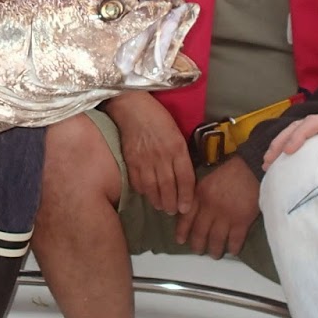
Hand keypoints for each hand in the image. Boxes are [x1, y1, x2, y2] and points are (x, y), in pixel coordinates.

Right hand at [107, 91, 195, 214]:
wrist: (132, 106)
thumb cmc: (157, 116)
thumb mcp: (176, 132)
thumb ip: (179, 152)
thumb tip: (181, 172)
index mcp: (177, 148)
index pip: (185, 178)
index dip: (186, 196)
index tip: (186, 208)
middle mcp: (162, 156)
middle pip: (169, 186)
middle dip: (172, 203)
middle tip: (173, 212)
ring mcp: (145, 159)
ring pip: (153, 187)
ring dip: (157, 200)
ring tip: (161, 207)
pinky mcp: (130, 159)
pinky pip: (137, 181)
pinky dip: (142, 190)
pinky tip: (146, 194)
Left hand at [172, 155, 258, 256]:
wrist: (251, 168)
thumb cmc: (229, 173)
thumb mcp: (206, 181)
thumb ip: (197, 196)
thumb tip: (188, 212)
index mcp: (199, 196)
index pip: (186, 218)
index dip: (182, 231)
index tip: (180, 241)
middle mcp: (210, 208)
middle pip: (200, 232)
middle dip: (197, 245)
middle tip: (198, 251)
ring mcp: (226, 216)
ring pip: (216, 240)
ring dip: (214, 250)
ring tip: (215, 254)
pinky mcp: (242, 221)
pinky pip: (235, 240)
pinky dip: (233, 247)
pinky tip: (232, 250)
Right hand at [263, 107, 317, 168]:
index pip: (315, 123)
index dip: (300, 136)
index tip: (289, 152)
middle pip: (301, 124)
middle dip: (281, 140)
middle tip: (268, 160)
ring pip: (301, 129)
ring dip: (283, 143)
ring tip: (269, 161)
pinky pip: (308, 136)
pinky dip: (293, 145)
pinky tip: (285, 159)